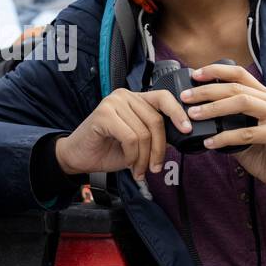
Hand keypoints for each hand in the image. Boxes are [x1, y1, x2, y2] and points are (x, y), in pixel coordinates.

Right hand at [54, 88, 192, 181]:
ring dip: (143, 158)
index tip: (187, 129)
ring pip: (143, 133)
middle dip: (158, 149)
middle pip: (156, 120)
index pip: (164, 97)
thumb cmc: (108, 149)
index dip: (178, 112)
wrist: (78, 157)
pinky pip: (130, 138)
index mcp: (135, 98)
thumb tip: (180, 134)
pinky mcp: (103, 114)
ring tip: (138, 170)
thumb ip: (155, 133)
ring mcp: (113, 103)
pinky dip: (132, 156)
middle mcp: (125, 95)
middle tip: (154, 168)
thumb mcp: (139, 141)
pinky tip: (127, 163)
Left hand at [181, 63, 265, 216]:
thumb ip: (227, 121)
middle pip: (237, 88)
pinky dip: (224, 137)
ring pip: (242, 103)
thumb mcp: (243, 132)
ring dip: (214, 108)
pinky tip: (209, 142)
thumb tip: (196, 113)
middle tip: (186, 97)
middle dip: (207, 91)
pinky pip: (247, 133)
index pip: (240, 74)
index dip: (217, 71)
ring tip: (193, 115)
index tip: (195, 74)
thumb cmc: (264, 154)